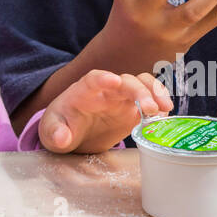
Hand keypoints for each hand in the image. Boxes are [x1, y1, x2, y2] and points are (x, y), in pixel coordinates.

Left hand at [40, 69, 172, 153]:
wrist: (72, 132)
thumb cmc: (60, 126)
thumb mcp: (51, 132)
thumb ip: (55, 133)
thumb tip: (61, 137)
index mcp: (83, 92)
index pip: (93, 79)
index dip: (103, 78)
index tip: (113, 81)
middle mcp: (106, 90)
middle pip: (125, 81)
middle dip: (139, 91)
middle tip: (150, 108)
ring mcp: (121, 98)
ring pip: (142, 85)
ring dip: (155, 92)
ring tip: (165, 108)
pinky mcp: (132, 110)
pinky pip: (150, 100)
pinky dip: (159, 104)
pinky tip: (165, 115)